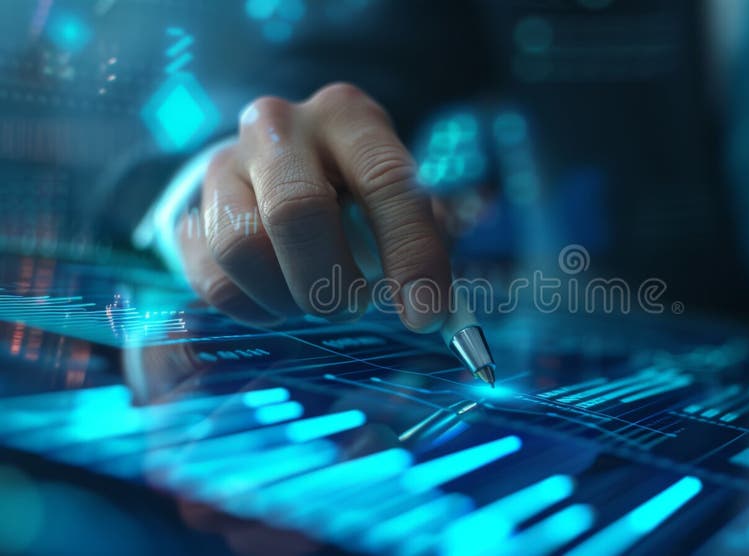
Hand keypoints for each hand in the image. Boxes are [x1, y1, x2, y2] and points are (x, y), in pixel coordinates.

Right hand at [176, 83, 450, 331]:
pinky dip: (254, 307)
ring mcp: (225, 164)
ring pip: (242, 247)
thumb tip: (436, 307)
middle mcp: (279, 126)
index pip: (386, 180)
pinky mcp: (192, 210)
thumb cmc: (358, 189)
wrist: (279, 167)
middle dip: (332, 281)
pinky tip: (280, 300)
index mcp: (348, 116)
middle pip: (297, 211)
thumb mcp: (400, 194)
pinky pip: (212, 280)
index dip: (411, 253)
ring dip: (289, 296)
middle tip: (353, 307)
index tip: (425, 314)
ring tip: (315, 299)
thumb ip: (426, 236)